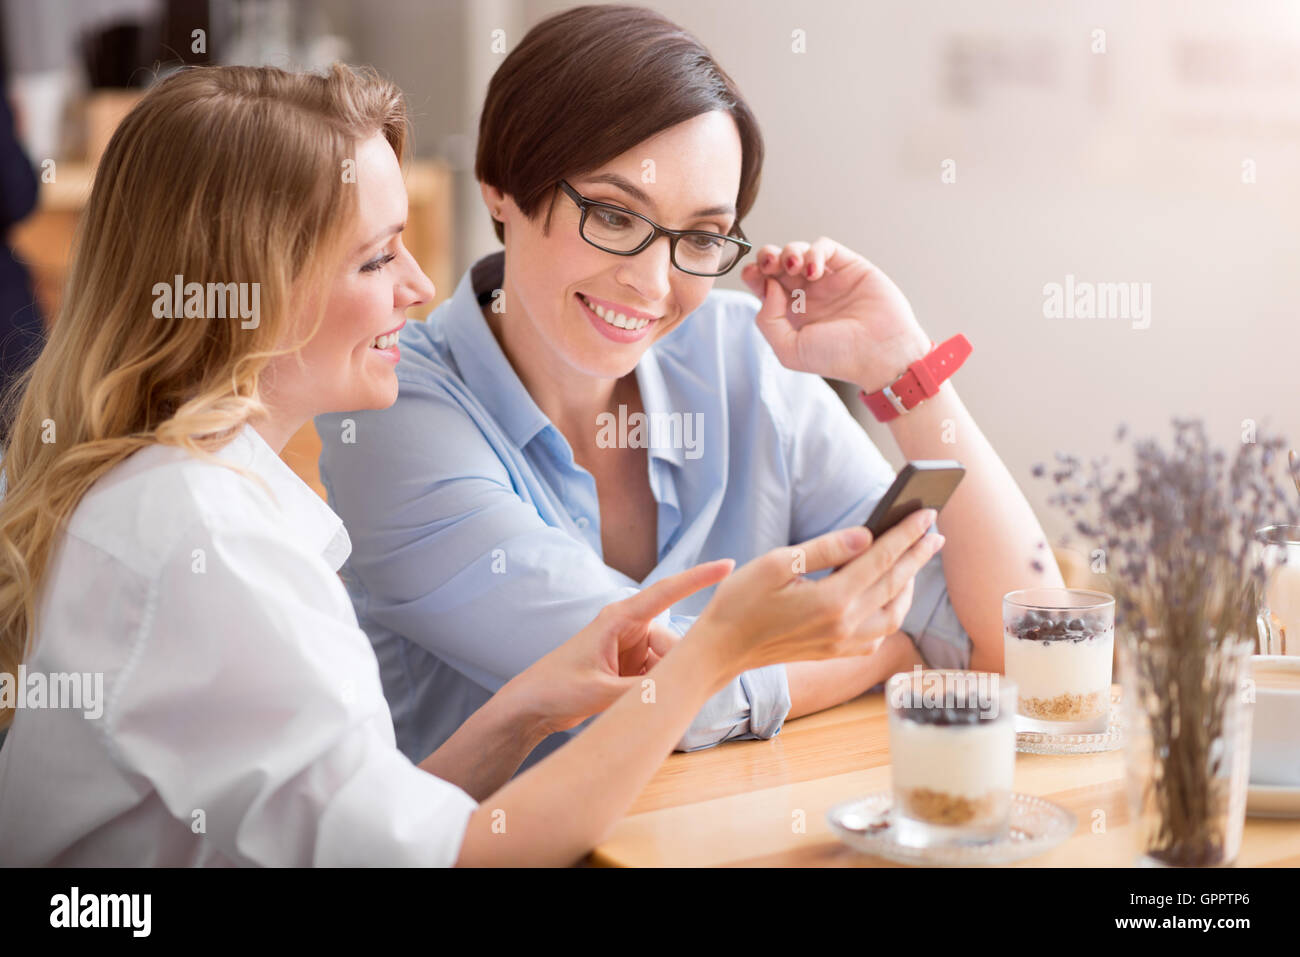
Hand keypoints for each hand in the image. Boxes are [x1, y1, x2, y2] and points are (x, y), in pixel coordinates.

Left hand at [509, 559, 734, 734]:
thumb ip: (641, 691)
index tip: (730, 566)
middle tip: (657, 695)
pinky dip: (655, 691)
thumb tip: (677, 691)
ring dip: (662, 684)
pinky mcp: (631, 667)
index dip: (700, 578)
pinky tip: (637, 706)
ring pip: (669, 663)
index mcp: (620, 619)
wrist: (531, 707)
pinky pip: (659, 675)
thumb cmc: (557, 688)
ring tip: (632, 704)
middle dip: (674, 669)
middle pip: (674, 643)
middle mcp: (629, 628)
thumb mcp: (600, 692)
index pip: (667, 592)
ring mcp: (632, 648)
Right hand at [689, 508, 943, 678]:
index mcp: (831, 599)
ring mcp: (842, 643)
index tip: (925, 513)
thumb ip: (825, 548)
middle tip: (936, 532)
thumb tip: (867, 535)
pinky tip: (888, 601)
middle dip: (917, 555)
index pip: (880, 558)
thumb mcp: (775, 564)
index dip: (906, 534)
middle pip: (894, 584)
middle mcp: (844, 625)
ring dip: (909, 587)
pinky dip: (890, 615)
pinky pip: (877, 637)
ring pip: (893, 614)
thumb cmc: (740, 601)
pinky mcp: (835, 653)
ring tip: (915, 563)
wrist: (722, 649)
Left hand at [740, 238, 931, 392]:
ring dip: (789, 252)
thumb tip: (769, 286)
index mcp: (790, 313)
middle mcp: (807, 294)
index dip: (754, 276)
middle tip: (769, 264)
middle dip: (767, 257)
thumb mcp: (789, 350)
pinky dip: (814, 252)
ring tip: (793, 267)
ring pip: (798, 251)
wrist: (881, 353)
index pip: (763, 285)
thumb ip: (768, 320)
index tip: (754, 277)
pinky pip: (824, 247)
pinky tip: (815, 270)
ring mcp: (827, 279)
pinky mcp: (848, 266)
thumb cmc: (839, 357)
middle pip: (776, 263)